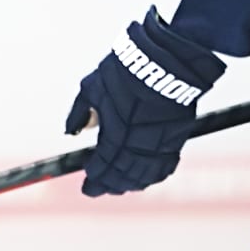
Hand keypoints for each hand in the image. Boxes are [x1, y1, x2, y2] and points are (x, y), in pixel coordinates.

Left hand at [65, 8, 225, 196]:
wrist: (165, 62)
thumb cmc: (125, 72)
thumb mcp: (92, 87)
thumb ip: (80, 112)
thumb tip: (73, 131)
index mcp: (115, 135)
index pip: (102, 167)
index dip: (94, 179)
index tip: (87, 186)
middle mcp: (138, 145)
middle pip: (123, 176)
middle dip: (110, 185)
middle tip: (100, 188)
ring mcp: (160, 145)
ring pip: (144, 176)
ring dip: (131, 184)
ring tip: (120, 186)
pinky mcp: (176, 138)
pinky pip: (165, 166)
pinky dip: (154, 176)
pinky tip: (147, 177)